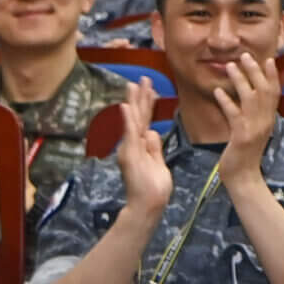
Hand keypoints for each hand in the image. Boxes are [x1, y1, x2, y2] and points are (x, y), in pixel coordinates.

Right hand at [115, 80, 170, 215]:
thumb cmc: (154, 187)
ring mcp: (130, 148)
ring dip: (134, 101)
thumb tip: (152, 132)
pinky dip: (128, 119)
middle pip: (138, 116)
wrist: (148, 204)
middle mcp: (132, 144)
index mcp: (140, 145)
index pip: (145, 120)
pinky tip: (126, 106)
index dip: (147, 104)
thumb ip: (154, 147)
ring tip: (134, 84)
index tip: (150, 89)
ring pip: (133, 120)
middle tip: (142, 78)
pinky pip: (130, 133)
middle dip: (140, 97)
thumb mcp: (158, 162)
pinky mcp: (131, 154)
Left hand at [211, 53, 280, 185]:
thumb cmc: (245, 155)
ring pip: (250, 98)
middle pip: (264, 90)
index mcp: (269, 119)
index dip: (272, 75)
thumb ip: (253, 116)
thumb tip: (249, 99)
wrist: (244, 178)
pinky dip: (226, 101)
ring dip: (240, 80)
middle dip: (255, 71)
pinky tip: (217, 92)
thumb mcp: (253, 132)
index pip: (275, 93)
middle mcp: (265, 121)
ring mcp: (255, 128)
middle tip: (245, 55)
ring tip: (230, 65)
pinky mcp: (242, 136)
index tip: (268, 59)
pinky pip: (234, 115)